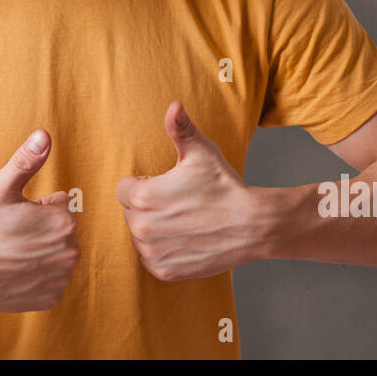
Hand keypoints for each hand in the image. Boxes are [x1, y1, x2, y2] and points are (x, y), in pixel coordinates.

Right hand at [0, 130, 79, 311]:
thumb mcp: (1, 187)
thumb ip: (27, 160)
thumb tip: (44, 135)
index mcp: (64, 222)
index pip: (61, 204)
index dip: (37, 207)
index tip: (16, 217)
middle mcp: (70, 252)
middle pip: (61, 230)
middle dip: (42, 229)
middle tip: (12, 235)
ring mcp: (61, 278)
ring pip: (57, 255)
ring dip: (41, 253)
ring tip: (12, 254)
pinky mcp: (51, 299)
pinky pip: (51, 280)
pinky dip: (37, 277)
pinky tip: (16, 272)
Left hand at [115, 101, 259, 281]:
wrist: (252, 225)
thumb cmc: (224, 186)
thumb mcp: (200, 152)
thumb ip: (180, 128)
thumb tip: (174, 105)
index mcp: (142, 196)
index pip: (124, 189)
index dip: (145, 185)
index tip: (168, 187)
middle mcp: (141, 227)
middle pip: (131, 213)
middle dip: (149, 207)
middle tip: (180, 204)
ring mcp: (152, 252)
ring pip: (140, 236)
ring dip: (155, 230)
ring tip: (185, 221)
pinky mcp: (164, 271)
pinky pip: (152, 258)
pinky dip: (165, 251)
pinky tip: (186, 240)